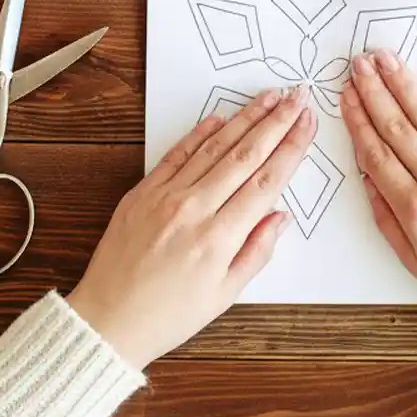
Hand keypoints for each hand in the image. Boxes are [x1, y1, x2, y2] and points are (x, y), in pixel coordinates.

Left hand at [68, 86, 315, 368]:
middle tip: (297, 97)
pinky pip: (176, 155)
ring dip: (244, 118)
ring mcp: (165, 197)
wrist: (108, 319)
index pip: (266, 181)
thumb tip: (279, 215)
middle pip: (244, 155)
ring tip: (268, 97)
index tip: (308, 124)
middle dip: (275, 122)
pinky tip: (220, 117)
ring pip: (213, 147)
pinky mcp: (141, 193)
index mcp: (219, 238)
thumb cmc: (168, 315)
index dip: (291, 148)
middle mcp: (193, 210)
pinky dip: (200, 134)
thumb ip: (256, 251)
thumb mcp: (225, 294)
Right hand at [341, 50, 416, 330]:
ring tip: (386, 58)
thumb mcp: (414, 261)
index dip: (356, 120)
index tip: (346, 97)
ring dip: (403, 83)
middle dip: (373, 92)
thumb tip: (367, 177)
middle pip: (395, 126)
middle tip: (358, 65)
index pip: (374, 153)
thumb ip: (385, 218)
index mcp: (413, 208)